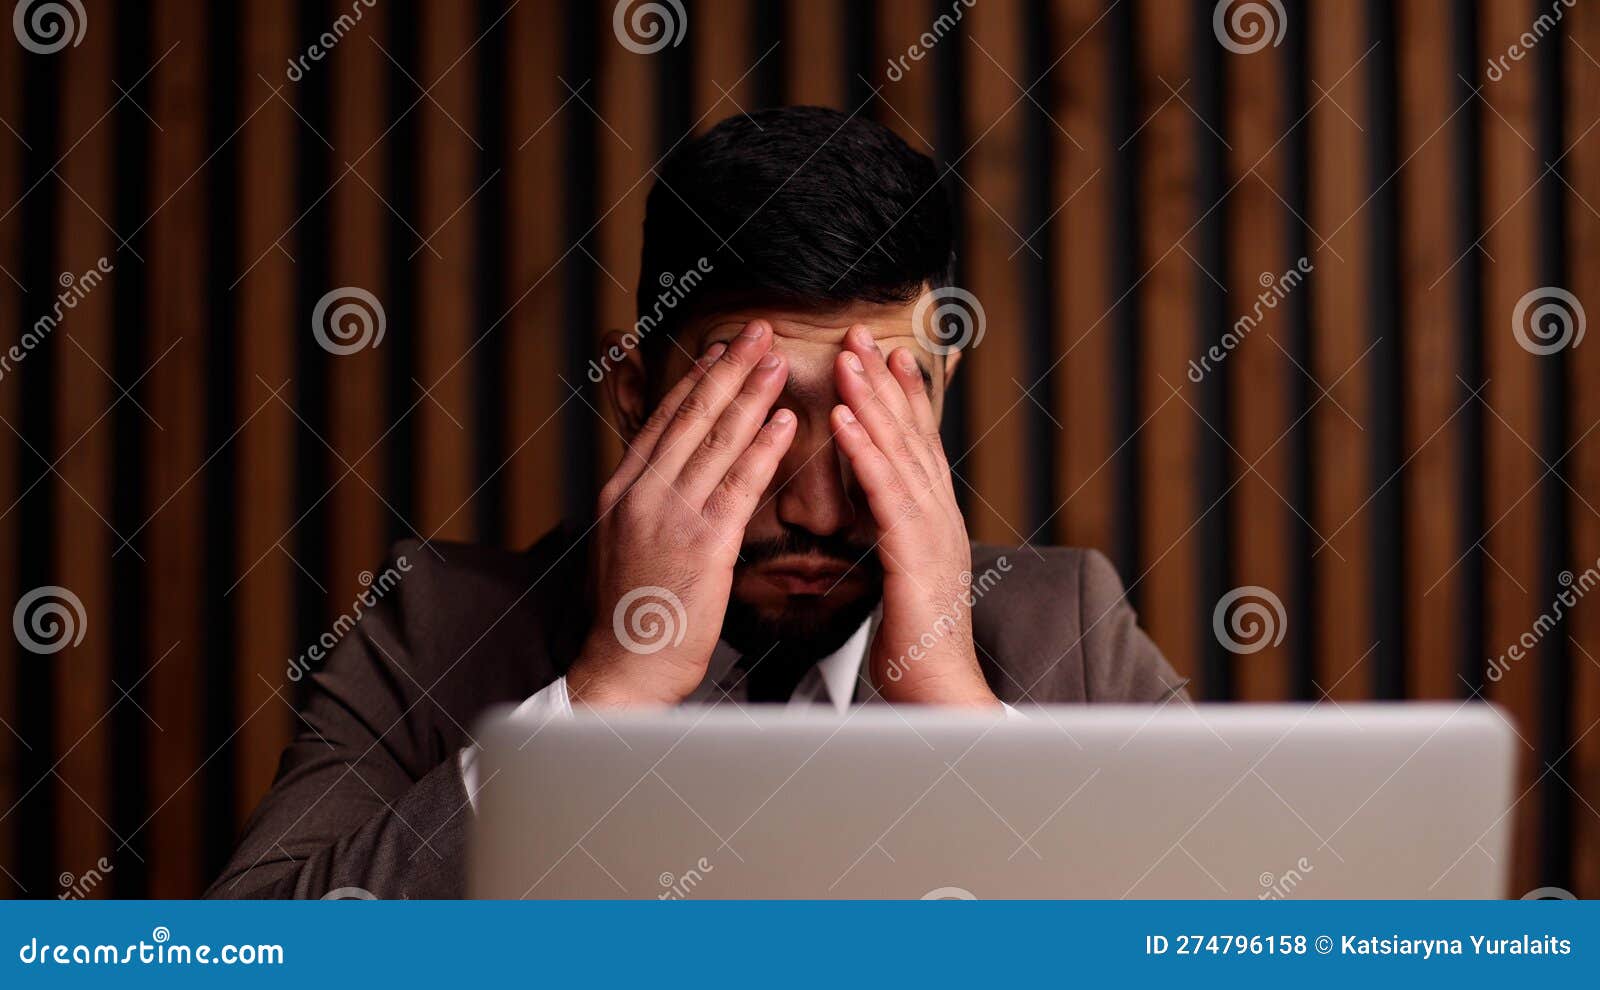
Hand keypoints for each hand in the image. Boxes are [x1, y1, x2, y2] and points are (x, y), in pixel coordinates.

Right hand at [568, 322, 794, 706]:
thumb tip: (665, 468)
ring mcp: (669, 517)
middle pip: (691, 416)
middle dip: (728, 368)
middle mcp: (641, 494)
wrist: (626, 666)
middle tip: (757, 330)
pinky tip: (785, 422)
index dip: (695, 380)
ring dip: (752, 394)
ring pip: (716, 441)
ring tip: (778, 359)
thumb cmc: (635, 613)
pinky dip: (763, 448)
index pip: (664, 420)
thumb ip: (646, 499)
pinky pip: (738, 486)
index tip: (720, 348)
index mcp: (622, 490)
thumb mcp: (625, 542)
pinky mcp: (702, 546)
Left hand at [830, 326, 998, 706]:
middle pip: (912, 436)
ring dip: (872, 400)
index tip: (887, 357)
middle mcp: (940, 519)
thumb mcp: (905, 586)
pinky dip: (864, 451)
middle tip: (860, 333)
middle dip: (885, 382)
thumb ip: (898, 548)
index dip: (903, 399)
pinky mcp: (915, 558)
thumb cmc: (917, 654)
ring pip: (900, 453)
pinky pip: (885, 495)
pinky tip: (843, 419)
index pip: (918, 448)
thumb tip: (887, 528)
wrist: (942, 701)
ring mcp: (933, 535)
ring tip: (847, 357)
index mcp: (933, 525)